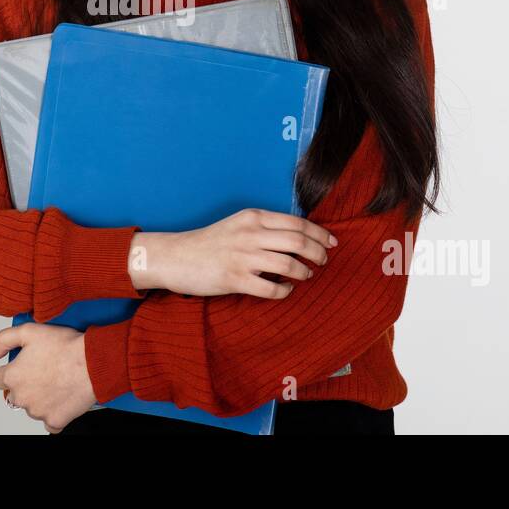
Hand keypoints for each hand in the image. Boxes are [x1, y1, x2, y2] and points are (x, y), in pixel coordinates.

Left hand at [0, 323, 96, 433]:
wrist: (92, 363)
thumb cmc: (65, 347)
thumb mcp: (29, 331)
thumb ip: (4, 339)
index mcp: (13, 377)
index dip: (11, 369)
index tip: (22, 366)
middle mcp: (22, 397)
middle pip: (15, 394)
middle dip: (25, 384)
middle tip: (43, 371)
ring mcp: (38, 412)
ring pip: (32, 407)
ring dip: (40, 398)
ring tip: (57, 381)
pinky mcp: (54, 420)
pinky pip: (49, 422)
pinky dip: (54, 413)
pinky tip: (61, 399)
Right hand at [130, 208, 337, 298]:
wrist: (177, 256)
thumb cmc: (211, 242)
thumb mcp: (239, 224)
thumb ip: (265, 227)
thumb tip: (299, 238)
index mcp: (253, 217)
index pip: (296, 223)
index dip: (319, 233)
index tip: (331, 242)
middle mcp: (250, 234)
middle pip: (298, 241)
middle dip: (318, 252)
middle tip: (324, 261)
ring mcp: (242, 257)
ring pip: (289, 265)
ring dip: (304, 272)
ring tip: (306, 275)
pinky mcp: (235, 279)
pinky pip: (271, 289)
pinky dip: (285, 291)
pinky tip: (286, 290)